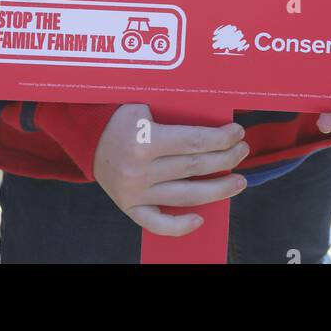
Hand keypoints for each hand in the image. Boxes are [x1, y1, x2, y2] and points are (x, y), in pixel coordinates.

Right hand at [92, 103, 248, 236]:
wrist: (87, 136)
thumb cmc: (121, 116)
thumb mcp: (143, 105)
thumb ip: (173, 114)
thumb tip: (213, 120)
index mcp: (144, 140)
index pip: (193, 142)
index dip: (220, 138)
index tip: (237, 133)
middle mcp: (140, 169)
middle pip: (194, 167)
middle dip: (225, 159)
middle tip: (243, 151)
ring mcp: (135, 192)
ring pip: (185, 195)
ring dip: (217, 189)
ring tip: (239, 182)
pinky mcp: (129, 207)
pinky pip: (157, 223)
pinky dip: (179, 226)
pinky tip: (201, 219)